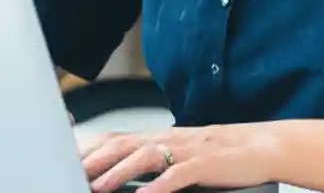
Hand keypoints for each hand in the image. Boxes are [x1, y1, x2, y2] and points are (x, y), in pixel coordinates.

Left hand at [79, 123, 279, 192]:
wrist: (258, 146)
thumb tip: (117, 176)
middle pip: (123, 144)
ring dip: (119, 171)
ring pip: (145, 156)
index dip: (89, 147)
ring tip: (100, 186)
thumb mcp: (178, 154)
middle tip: (72, 174)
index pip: (115, 137)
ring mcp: (185, 150)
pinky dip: (160, 185)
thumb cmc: (216, 155)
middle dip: (95, 159)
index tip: (64, 158)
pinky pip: (178, 174)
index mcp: (158, 137)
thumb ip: (151, 161)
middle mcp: (167, 139)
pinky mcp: (204, 163)